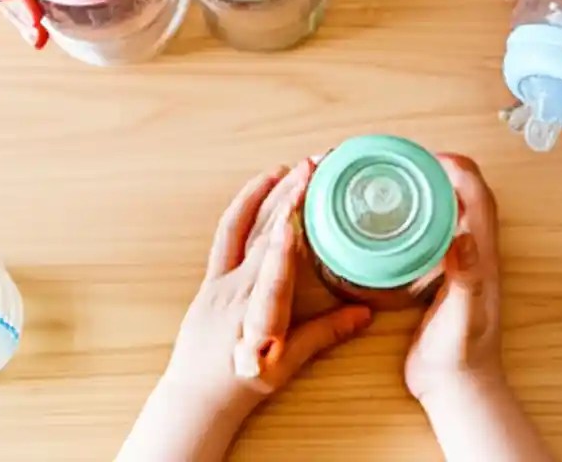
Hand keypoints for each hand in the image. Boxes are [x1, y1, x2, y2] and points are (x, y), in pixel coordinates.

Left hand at [118, 162, 371, 461]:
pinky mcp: (212, 278)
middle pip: (266, 232)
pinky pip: (226, 235)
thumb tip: (365, 314)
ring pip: (244, 227)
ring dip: (267, 193)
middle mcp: (237, 288)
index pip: (275, 266)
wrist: (196, 395)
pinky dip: (243, 208)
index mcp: (257, 310)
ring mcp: (221, 279)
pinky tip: (259, 189)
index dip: (287, 236)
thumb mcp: (288, 363)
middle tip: (316, 165)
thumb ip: (325, 334)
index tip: (300, 206)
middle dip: (291, 195)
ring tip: (291, 167)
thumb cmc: (242, 383)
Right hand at [405, 156, 555, 460]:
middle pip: (467, 200)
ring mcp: (457, 268)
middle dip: (445, 173)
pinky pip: (432, 239)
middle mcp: (473, 256)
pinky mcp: (439, 281)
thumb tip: (465, 236)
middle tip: (411, 161)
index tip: (433, 157)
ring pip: (450, 218)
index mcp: (482, 258)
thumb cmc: (460, 357)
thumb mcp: (462, 317)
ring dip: (433, 194)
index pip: (479, 200)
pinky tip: (394, 226)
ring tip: (400, 181)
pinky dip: (418, 222)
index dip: (462, 172)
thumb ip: (466, 280)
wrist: (455, 389)